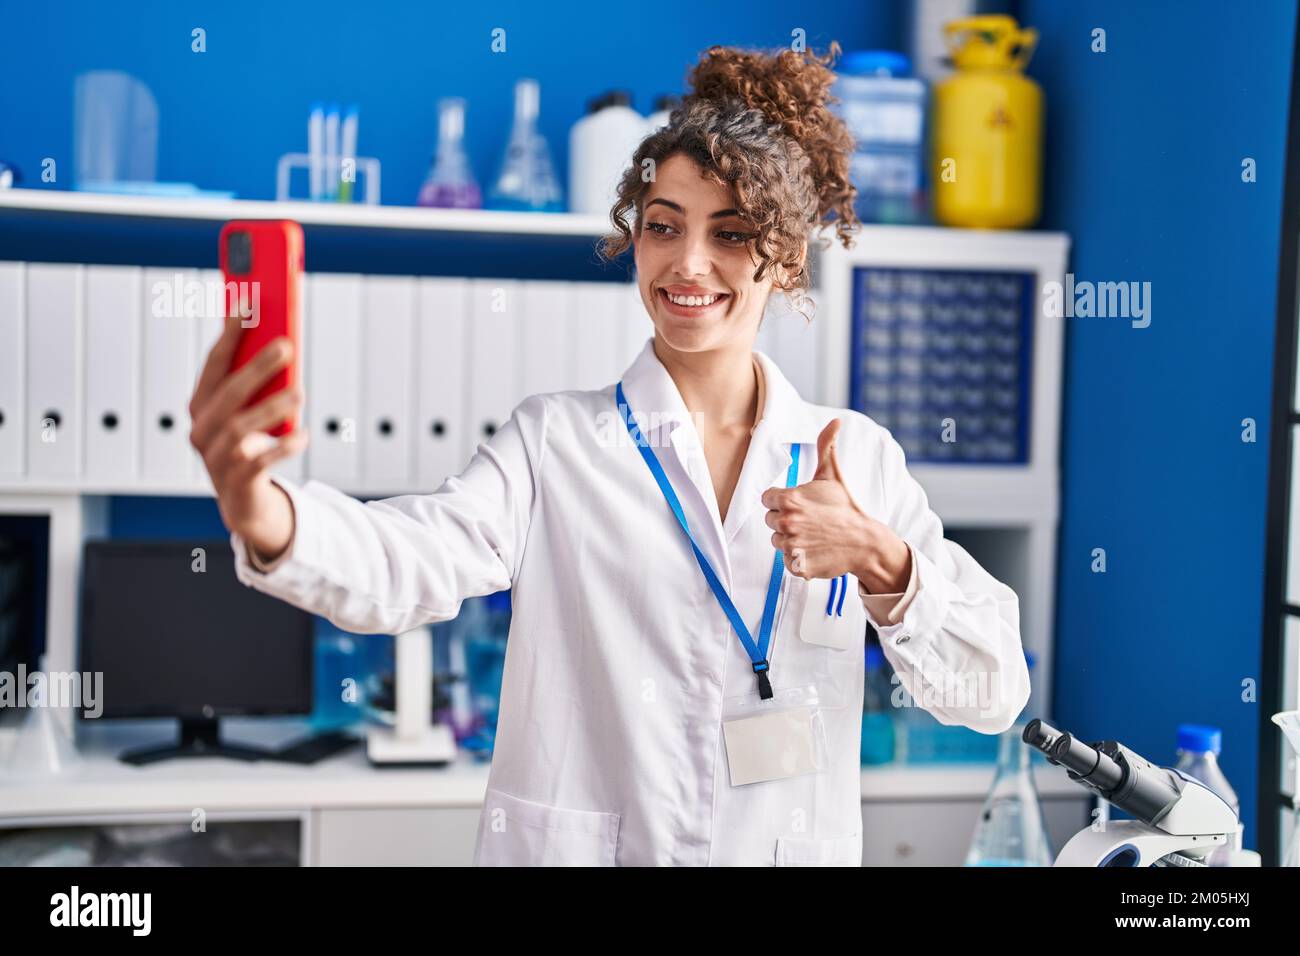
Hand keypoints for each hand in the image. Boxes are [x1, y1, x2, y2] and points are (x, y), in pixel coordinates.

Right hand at [189, 314, 307, 561]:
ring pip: (240, 428)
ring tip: (298, 391)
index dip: (230, 333)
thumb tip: (281, 340)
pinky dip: (282, 447)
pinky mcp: (237, 482)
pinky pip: (260, 462)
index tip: (248, 303)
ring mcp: (216, 458)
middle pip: (228, 393)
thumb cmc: (248, 446)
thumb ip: (257, 381)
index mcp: (200, 406)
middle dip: (256, 366)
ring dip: (271, 406)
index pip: (214, 364)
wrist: (245, 501)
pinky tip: (303, 435)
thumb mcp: (248, 411)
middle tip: (286, 345)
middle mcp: (201, 430)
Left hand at [761, 418, 910, 590]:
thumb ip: (825, 446)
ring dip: (791, 538)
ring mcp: (792, 546)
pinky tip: (814, 549)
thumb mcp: (832, 476)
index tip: (800, 503)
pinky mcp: (797, 566)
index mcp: (790, 500)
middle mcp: (787, 523)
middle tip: (810, 520)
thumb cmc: (846, 507)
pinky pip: (786, 560)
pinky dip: (797, 558)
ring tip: (813, 534)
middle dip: (786, 519)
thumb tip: (836, 420)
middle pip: (770, 520)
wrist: (864, 541)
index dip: (782, 500)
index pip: (767, 499)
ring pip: (777, 540)